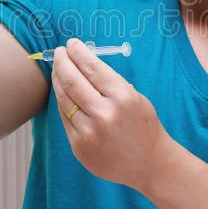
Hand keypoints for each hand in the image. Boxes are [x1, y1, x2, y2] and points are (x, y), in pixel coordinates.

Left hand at [51, 38, 170, 189]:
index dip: (78, 53)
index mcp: (122, 97)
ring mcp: (90, 133)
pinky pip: (65, 118)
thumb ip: (109, 82)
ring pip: (64, 99)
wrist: (149, 164)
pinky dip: (62, 102)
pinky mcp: (79, 147)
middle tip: (58, 52)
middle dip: (62, 62)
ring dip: (58, 80)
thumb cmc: (143, 126)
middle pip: (72, 80)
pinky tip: (63, 93)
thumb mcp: (135, 97)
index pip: (91, 67)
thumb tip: (82, 61)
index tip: (71, 44)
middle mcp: (104, 114)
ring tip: (57, 70)